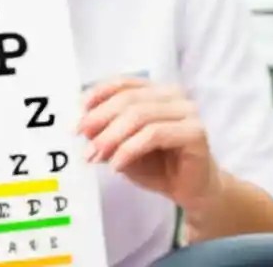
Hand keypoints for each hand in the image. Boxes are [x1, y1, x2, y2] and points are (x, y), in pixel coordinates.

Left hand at [77, 78, 222, 209]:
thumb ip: (107, 133)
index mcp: (157, 92)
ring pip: (140, 115)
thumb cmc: (159, 166)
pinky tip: (117, 165)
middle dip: (100, 120)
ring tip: (95, 157)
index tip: (77, 115)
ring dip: (112, 137)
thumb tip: (83, 124)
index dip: (98, 95)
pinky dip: (129, 149)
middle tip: (83, 142)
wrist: (191, 191)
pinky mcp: (195, 132)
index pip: (124, 83)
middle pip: (130, 99)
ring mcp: (188, 112)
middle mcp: (175, 96)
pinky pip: (154, 134)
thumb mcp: (124, 147)